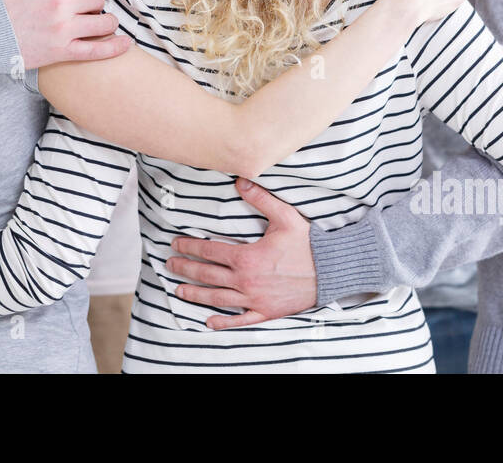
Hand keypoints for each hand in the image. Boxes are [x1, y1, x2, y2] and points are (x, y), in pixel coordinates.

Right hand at [0, 0, 131, 68]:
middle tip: (83, 10)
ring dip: (106, 22)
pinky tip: (126, 44)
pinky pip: (97, 50)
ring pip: (102, 22)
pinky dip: (115, 47)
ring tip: (103, 25)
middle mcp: (60, 1)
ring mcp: (63, 28)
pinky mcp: (61, 52)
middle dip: (91, 3)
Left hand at [166, 178, 315, 328]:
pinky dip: (224, 321)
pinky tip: (209, 321)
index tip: (176, 243)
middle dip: (186, 269)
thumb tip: (240, 180)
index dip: (190, 246)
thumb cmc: (308, 244)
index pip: (209, 250)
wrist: (331, 270)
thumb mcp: (284, 216)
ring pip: (217, 298)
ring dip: (195, 294)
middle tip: (171, 264)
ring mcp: (255, 298)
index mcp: (246, 256)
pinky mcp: (266, 311)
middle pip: (207, 275)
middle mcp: (246, 280)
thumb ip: (260, 198)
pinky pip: (241, 319)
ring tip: (179, 291)